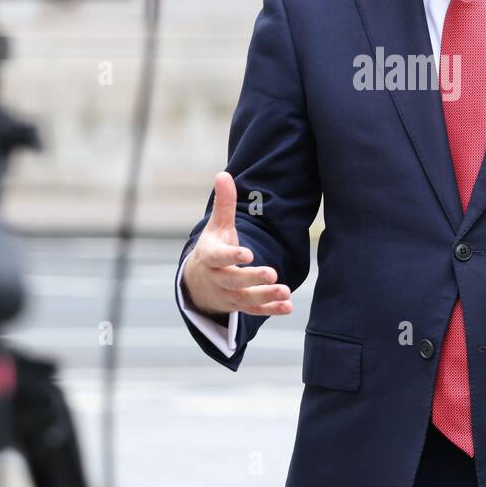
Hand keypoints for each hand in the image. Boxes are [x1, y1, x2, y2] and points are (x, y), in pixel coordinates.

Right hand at [181, 171, 293, 317]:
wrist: (197, 284)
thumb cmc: (212, 249)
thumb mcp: (216, 227)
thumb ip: (224, 204)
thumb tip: (223, 174)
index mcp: (211, 257)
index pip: (219, 258)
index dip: (232, 256)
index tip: (248, 254)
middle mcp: (218, 279)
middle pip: (234, 281)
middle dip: (252, 278)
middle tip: (272, 273)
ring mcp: (228, 295)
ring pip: (246, 299)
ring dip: (265, 296)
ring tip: (285, 291)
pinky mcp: (239, 307)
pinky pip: (254, 311)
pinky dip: (270, 310)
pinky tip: (288, 306)